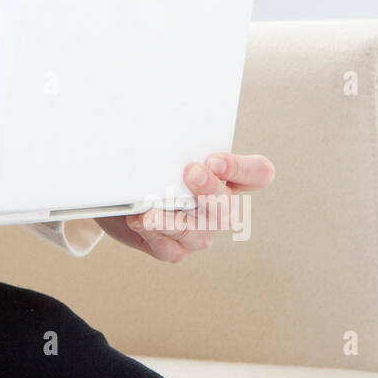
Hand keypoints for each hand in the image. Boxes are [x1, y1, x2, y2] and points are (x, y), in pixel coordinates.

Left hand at [94, 152, 275, 262]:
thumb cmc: (151, 168)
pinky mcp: (174, 250)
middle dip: (209, 190)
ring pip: (197, 233)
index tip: (214, 160)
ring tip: (151, 211)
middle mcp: (217, 208)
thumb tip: (163, 127)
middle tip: (190, 173)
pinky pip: (170, 248)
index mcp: (226, 178)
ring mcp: (199, 232)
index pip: (258, 174)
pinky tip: (138, 220)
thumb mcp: (165, 150)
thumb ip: (175, 144)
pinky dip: (153, 234)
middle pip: (226, 206)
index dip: (242, 169)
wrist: (119, 196)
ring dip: (173, 220)